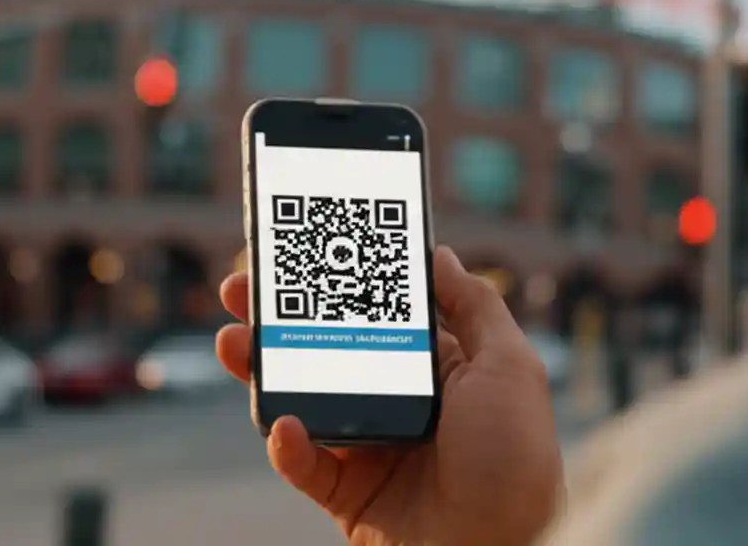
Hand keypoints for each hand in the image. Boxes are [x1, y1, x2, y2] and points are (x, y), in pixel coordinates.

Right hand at [215, 245, 563, 544]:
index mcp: (439, 368)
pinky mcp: (349, 494)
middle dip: (284, 318)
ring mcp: (371, 448)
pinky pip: (304, 463)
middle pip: (329, 349)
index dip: (342, 284)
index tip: (305, 252)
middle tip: (244, 287)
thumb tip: (439, 255)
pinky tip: (280, 422)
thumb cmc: (515, 458)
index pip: (380, 314)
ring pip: (303, 399)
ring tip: (233, 340)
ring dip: (263, 369)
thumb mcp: (509, 366)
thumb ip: (475, 307)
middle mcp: (401, 402)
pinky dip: (286, 444)